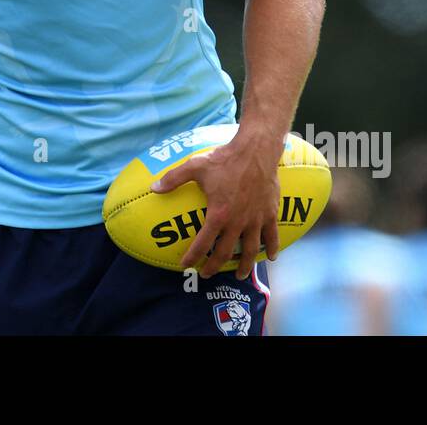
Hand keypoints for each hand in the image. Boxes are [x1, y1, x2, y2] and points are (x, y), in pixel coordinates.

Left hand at [152, 132, 280, 278]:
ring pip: (251, 250)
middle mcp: (237, 222)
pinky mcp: (270, 213)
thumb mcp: (195, 166)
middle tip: (207, 274)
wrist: (256, 151)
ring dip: (245, 265)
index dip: (193, 257)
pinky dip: (273, 248)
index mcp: (218, 214)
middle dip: (214, 267)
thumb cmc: (225, 159)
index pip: (202, 243)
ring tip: (241, 275)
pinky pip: (273, 236)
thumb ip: (173, 179)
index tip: (186, 266)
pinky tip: (271, 257)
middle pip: (225, 252)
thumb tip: (154, 187)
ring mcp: (255, 219)